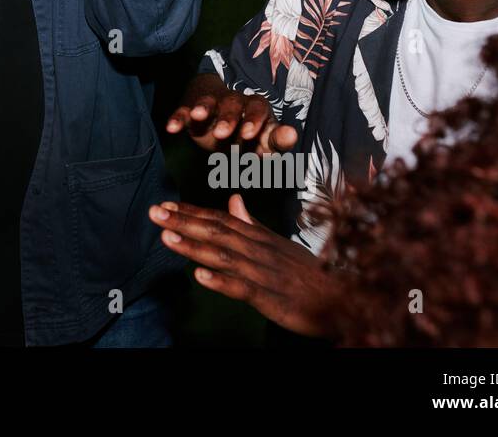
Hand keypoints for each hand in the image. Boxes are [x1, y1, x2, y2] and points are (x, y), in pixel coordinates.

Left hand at [149, 194, 337, 337]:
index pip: (220, 219)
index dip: (191, 212)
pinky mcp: (272, 298)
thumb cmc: (307, 273)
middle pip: (217, 232)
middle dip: (184, 221)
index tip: (164, 205)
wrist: (343, 299)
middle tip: (154, 212)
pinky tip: (199, 277)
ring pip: (225, 256)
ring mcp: (265, 273)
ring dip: (194, 246)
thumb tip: (234, 200)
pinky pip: (244, 289)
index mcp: (259, 238)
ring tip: (167, 236)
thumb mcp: (278, 244)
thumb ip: (252, 224)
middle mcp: (259, 250)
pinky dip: (222, 282)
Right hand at [166, 75, 298, 153]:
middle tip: (223, 134)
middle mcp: (235, 102)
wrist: (217, 118)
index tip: (250, 134)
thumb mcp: (263, 141)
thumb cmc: (246, 135)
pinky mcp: (191, 109)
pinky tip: (171, 128)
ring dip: (204, 109)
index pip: (260, 109)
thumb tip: (293, 134)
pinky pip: (184, 111)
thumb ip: (277, 141)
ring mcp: (212, 104)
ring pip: (210, 103)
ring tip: (198, 117)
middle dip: (228, 118)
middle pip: (233, 104)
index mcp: (256, 109)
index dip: (254, 120)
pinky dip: (178, 118)